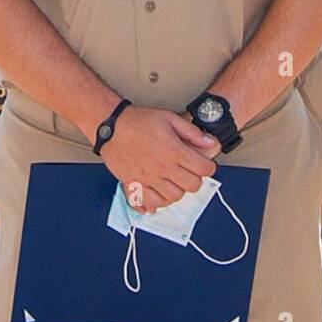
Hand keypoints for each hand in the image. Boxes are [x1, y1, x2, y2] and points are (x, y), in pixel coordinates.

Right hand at [100, 105, 220, 212]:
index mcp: (173, 151)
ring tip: (174, 180)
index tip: (205, 164)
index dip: (208, 166)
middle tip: (190, 171)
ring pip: (173, 197)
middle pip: (192, 186)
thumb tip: (210, 142)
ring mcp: (148, 179)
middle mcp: (162, 168)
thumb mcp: (169, 118)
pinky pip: (150, 203)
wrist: (111, 127)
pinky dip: (157, 201)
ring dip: (178, 190)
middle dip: (195, 179)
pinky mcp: (134, 185)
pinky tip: (158, 192)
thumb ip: (192, 132)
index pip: (203, 169)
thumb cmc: (138, 121)